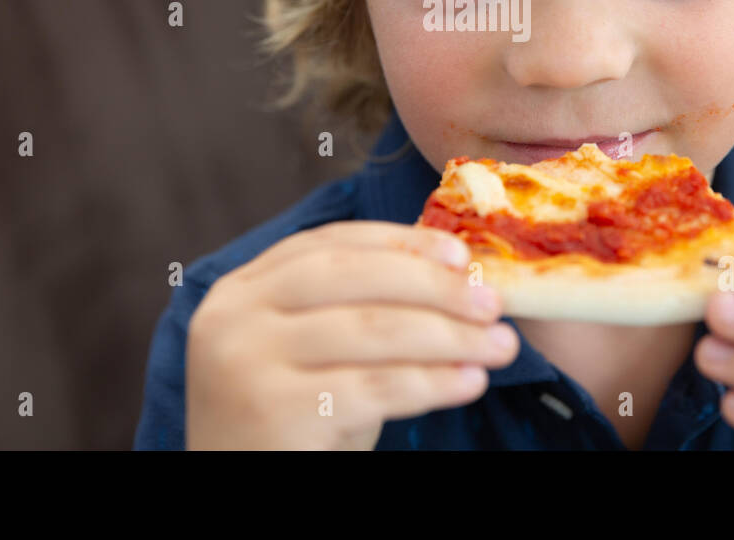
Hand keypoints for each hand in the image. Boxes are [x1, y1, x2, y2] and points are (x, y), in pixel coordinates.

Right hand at [185, 221, 518, 449]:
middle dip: (433, 286)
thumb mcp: (312, 352)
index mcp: (242, 288)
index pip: (329, 243)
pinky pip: (375, 387)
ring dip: (449, 336)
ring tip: (499, 346)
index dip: (399, 242)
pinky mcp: (275, 411)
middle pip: (352, 276)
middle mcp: (234, 315)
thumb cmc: (293, 421)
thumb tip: (454, 274)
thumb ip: (356, 306)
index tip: (460, 254)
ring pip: (373, 329)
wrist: (240, 490)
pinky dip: (433, 382)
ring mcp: (248, 361)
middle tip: (491, 302)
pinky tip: (470, 382)